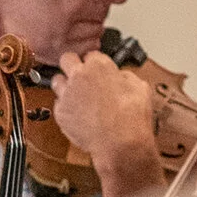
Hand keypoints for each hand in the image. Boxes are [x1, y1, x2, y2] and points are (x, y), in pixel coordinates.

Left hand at [49, 51, 156, 173]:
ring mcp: (66, 94)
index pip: (90, 54)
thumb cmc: (132, 116)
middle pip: (66, 59)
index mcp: (98, 65)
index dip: (94, 63)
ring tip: (75, 94)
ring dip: (64, 85)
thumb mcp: (139, 86)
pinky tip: (76, 114)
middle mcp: (79, 75)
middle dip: (72, 65)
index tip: (96, 69)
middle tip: (79, 74)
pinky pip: (58, 104)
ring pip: (56, 81)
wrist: (120, 142)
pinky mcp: (60, 113)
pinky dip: (65, 107)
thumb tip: (119, 77)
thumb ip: (125, 76)